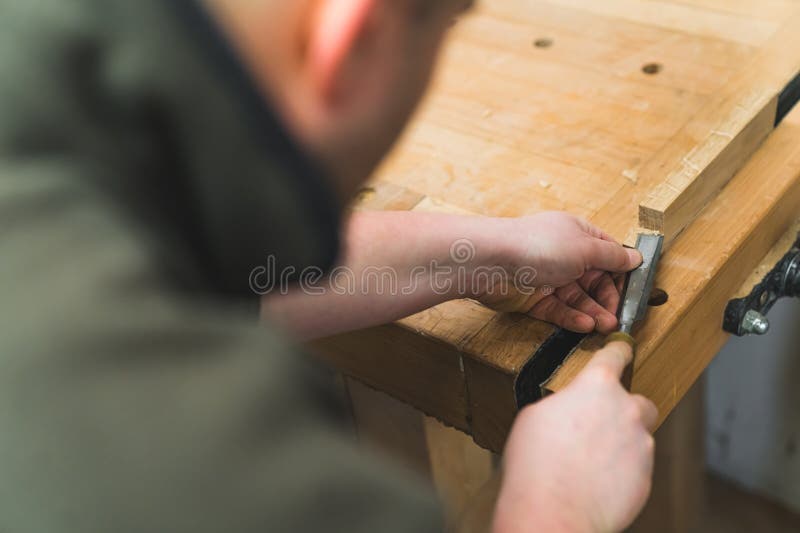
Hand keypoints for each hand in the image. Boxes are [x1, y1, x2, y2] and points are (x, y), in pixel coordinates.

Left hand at [476, 212, 641, 333]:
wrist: (492, 262)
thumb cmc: (539, 245)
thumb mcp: (585, 248)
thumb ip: (612, 257)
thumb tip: (636, 257)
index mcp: (578, 234)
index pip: (608, 253)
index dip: (621, 272)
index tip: (635, 291)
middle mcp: (564, 255)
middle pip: (594, 280)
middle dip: (608, 299)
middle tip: (618, 318)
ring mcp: (548, 277)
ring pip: (578, 298)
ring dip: (593, 312)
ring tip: (605, 327)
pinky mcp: (534, 298)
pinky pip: (559, 310)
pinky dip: (572, 318)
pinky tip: (585, 326)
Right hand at [492, 341, 656, 532]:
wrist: (553, 513)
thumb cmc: (536, 466)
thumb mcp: (535, 416)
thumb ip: (563, 402)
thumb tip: (571, 408)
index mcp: (596, 387)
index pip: (614, 356)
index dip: (618, 351)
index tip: (623, 348)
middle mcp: (625, 409)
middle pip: (638, 400)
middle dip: (623, 410)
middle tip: (597, 426)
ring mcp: (640, 444)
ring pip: (637, 436)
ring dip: (621, 442)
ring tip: (589, 461)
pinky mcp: (647, 476)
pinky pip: (637, 466)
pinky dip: (621, 470)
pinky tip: (596, 481)